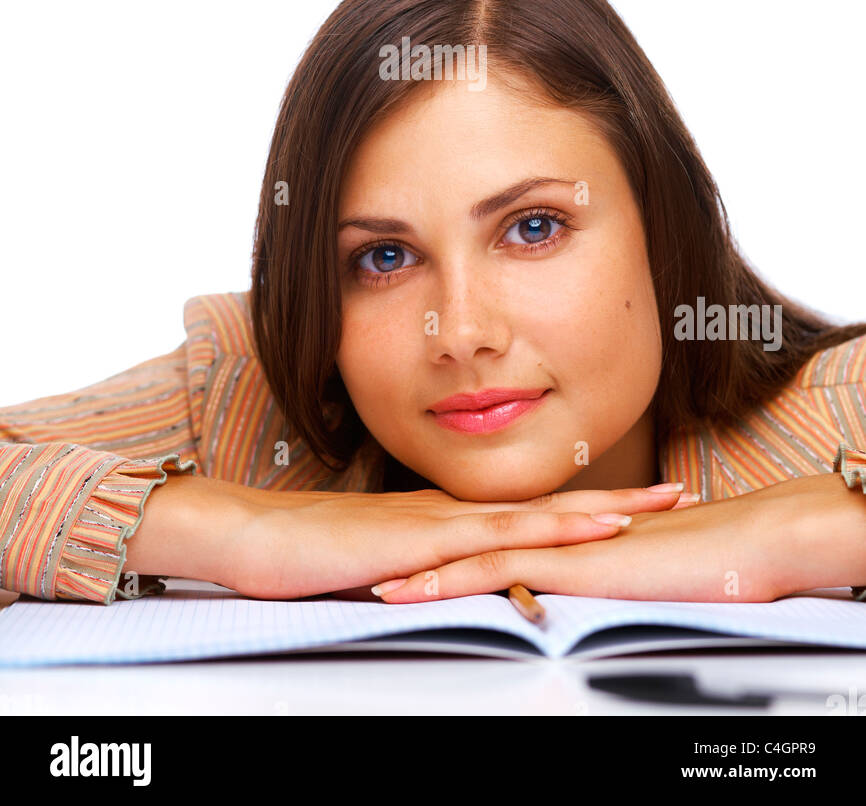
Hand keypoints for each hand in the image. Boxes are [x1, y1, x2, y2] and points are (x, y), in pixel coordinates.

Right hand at [221, 482, 695, 599]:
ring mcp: (434, 523)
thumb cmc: (307, 553)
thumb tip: (458, 588)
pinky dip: (528, 538)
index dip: (588, 502)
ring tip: (643, 512)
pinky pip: (480, 542)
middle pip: (548, 503)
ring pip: (526, 516)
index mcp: (448, 517)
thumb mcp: (381, 566)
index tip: (641, 502)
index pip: (531, 509)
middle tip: (676, 493)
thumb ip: (424, 571)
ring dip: (586, 513)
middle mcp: (451, 512)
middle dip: (616, 500)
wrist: (252, 536)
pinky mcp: (412, 543)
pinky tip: (556, 542)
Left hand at [369, 473, 865, 604]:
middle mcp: (549, 536)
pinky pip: (495, 573)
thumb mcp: (635, 574)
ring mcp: (552, 546)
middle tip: (370, 569)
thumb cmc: (697, 560)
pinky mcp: (561, 563)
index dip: (447, 554)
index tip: (405, 565)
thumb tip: (588, 591)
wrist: (736, 544)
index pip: (492, 545)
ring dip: (420, 573)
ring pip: (469, 557)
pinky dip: (450, 583)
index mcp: (563, 538)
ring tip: (373, 585)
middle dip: (420, 559)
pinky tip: (415, 594)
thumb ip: (604, 576)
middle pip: (470, 546)